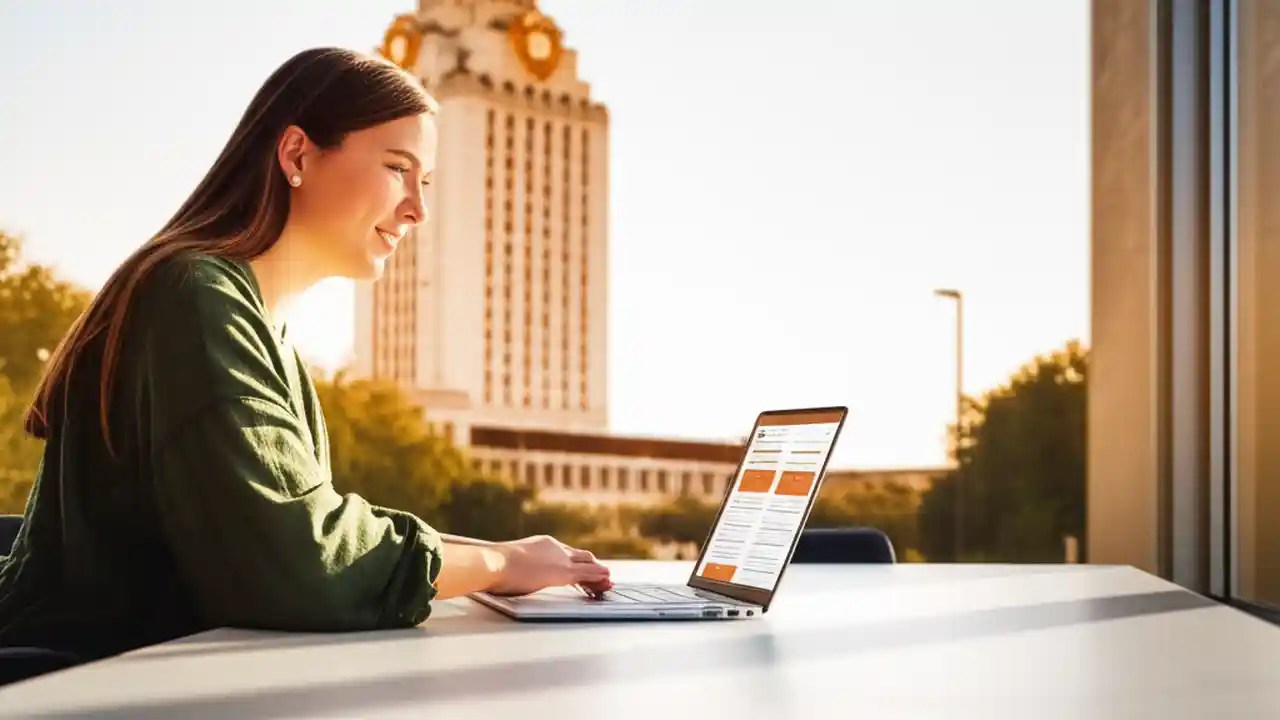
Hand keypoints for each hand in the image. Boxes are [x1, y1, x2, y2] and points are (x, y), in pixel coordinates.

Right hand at [488, 535, 612, 596]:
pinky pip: (587, 574)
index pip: (565, 552)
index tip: (582, 569)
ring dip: (599, 574)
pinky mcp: (563, 571)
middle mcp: (554, 547)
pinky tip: (606, 580)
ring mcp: (560, 558)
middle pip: (580, 555)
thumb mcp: (508, 564)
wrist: (495, 562)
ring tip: (608, 582)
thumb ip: (516, 567)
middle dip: (591, 566)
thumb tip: (507, 577)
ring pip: (587, 564)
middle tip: (601, 575)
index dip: (576, 561)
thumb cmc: (494, 566)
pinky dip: (599, 577)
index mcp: (541, 544)